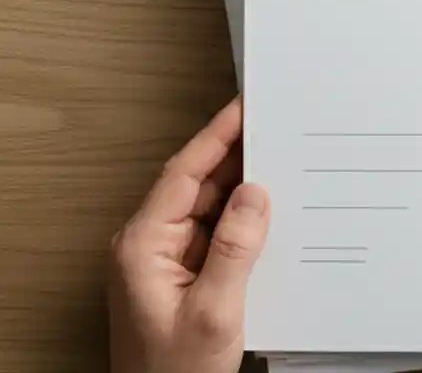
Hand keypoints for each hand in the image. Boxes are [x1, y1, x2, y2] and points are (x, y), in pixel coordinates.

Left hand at [109, 98, 270, 372]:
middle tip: (273, 130)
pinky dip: (239, 224)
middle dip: (234, 158)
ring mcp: (162, 263)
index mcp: (142, 246)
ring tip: (279, 166)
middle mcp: (147, 247)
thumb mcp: (213, 313)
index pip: (183, 174)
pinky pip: (211, 236)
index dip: (216, 137)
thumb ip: (234, 249)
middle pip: (195, 186)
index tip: (243, 108)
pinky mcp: (179, 279)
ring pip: (205, 210)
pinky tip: (267, 218)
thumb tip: (254, 196)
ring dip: (240, 192)